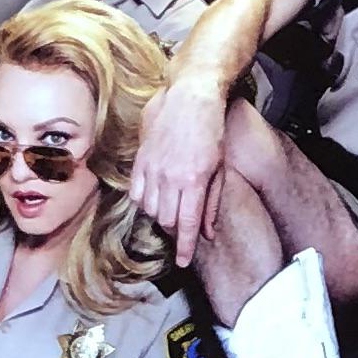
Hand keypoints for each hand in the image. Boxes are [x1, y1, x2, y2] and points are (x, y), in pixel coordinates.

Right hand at [130, 77, 230, 263]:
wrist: (190, 95)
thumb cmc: (211, 129)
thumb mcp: (220, 167)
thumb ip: (212, 201)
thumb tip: (207, 232)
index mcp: (194, 181)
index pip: (186, 225)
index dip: (184, 248)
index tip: (183, 262)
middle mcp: (170, 178)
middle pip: (167, 221)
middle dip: (175, 231)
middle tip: (182, 230)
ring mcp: (153, 169)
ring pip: (150, 209)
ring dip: (161, 216)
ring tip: (171, 211)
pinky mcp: (141, 159)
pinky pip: (136, 192)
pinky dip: (145, 202)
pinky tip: (154, 199)